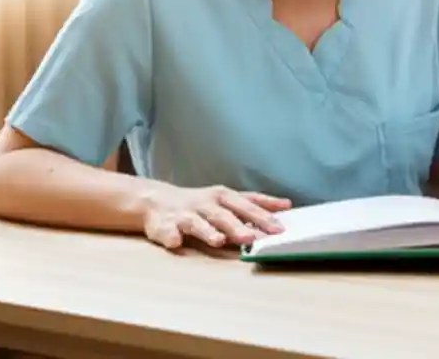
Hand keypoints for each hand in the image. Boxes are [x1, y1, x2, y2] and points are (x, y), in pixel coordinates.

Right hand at [142, 184, 290, 249]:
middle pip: (225, 214)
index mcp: (224, 196)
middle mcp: (206, 203)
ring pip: (197, 223)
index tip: (282, 220)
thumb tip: (283, 212)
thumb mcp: (226, 201)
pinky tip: (176, 242)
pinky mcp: (165, 225)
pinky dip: (172, 236)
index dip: (265, 210)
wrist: (155, 201)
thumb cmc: (199, 204)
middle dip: (240, 225)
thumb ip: (251, 207)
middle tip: (255, 237)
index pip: (248, 202)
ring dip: (209, 231)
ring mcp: (185, 214)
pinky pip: (168, 232)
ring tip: (219, 241)